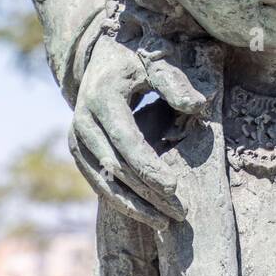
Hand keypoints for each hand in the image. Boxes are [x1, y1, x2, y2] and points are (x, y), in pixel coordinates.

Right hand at [69, 31, 207, 229]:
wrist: (101, 53)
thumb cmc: (137, 55)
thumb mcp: (155, 59)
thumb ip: (175, 81)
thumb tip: (199, 106)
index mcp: (102, 98)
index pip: (127, 142)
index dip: (150, 167)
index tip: (175, 188)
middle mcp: (82, 121)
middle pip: (115, 168)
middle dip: (147, 194)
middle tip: (178, 213)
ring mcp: (76, 137)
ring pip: (103, 182)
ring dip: (133, 205)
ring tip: (165, 222)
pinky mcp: (78, 149)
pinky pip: (97, 180)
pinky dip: (120, 199)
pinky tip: (144, 212)